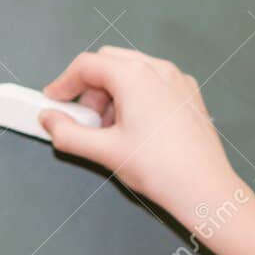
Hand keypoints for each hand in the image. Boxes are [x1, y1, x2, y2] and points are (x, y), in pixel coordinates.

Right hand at [39, 46, 239, 223]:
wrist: (205, 190)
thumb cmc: (162, 170)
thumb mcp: (105, 152)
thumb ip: (68, 133)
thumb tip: (49, 121)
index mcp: (135, 76)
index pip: (86, 65)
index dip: (63, 83)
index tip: (53, 102)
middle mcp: (158, 69)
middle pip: (109, 63)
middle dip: (90, 89)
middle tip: (85, 121)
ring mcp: (178, 80)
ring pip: (132, 72)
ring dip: (113, 94)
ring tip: (112, 131)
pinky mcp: (190, 95)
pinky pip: (154, 84)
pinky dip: (137, 97)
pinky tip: (136, 130)